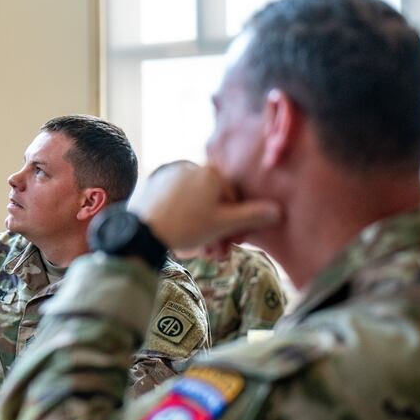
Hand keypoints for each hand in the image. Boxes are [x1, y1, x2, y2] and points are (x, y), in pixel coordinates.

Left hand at [129, 162, 281, 252]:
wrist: (141, 231)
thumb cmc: (186, 226)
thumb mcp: (224, 224)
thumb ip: (252, 216)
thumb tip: (278, 210)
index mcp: (212, 172)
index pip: (235, 198)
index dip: (237, 223)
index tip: (234, 243)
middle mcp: (193, 167)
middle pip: (215, 201)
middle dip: (219, 229)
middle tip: (216, 253)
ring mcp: (172, 174)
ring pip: (197, 203)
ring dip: (204, 227)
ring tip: (201, 250)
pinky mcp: (156, 184)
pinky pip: (179, 200)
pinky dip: (185, 217)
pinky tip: (184, 236)